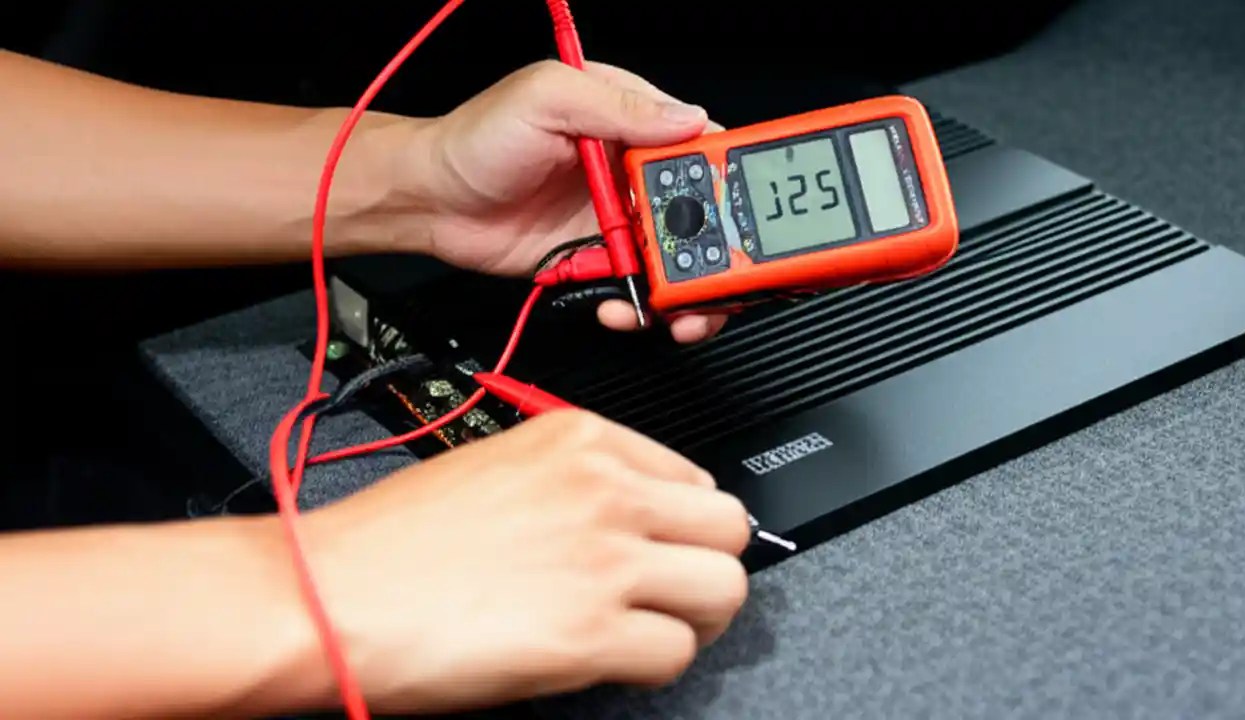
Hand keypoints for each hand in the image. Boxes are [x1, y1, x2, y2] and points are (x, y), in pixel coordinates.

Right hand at [305, 410, 751, 714]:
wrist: (328, 594)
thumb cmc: (389, 540)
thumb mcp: (497, 466)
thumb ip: (575, 481)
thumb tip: (631, 516)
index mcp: (581, 439)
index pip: (695, 474)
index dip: (684, 521)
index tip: (668, 544)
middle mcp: (605, 490)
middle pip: (728, 527)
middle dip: (708, 564)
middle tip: (679, 591)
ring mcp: (604, 560)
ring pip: (723, 589)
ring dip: (695, 618)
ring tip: (656, 628)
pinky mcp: (591, 634)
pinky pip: (677, 653)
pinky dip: (655, 664)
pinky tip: (614, 659)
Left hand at [380, 61, 728, 342]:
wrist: (431, 201)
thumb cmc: (476, 139)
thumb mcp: (548, 98)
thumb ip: (620, 107)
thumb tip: (686, 118)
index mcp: (630, 122)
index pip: (699, 147)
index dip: (727, 178)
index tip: (737, 209)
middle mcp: (631, 173)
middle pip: (703, 213)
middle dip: (721, 250)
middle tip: (715, 275)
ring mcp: (617, 220)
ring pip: (678, 260)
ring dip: (686, 289)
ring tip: (676, 308)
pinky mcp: (597, 260)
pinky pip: (637, 289)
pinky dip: (641, 307)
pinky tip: (624, 309)